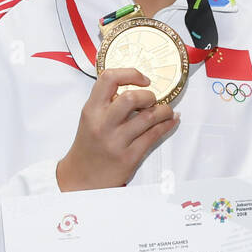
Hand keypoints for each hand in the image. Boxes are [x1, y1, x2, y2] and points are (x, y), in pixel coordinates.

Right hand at [56, 68, 178, 190]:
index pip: (109, 79)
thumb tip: (138, 86)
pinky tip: (171, 121)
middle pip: (132, 98)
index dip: (131, 74)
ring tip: (166, 111)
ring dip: (164, 110)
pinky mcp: (129, 157)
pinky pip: (154, 136)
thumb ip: (107, 102)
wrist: (80, 178)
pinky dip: (167, 125)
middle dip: (149, 95)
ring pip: (149, 117)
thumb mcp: (90, 118)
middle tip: (152, 100)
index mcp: (91, 110)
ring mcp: (116, 142)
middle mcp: (102, 124)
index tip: (143, 79)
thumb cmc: (89, 145)